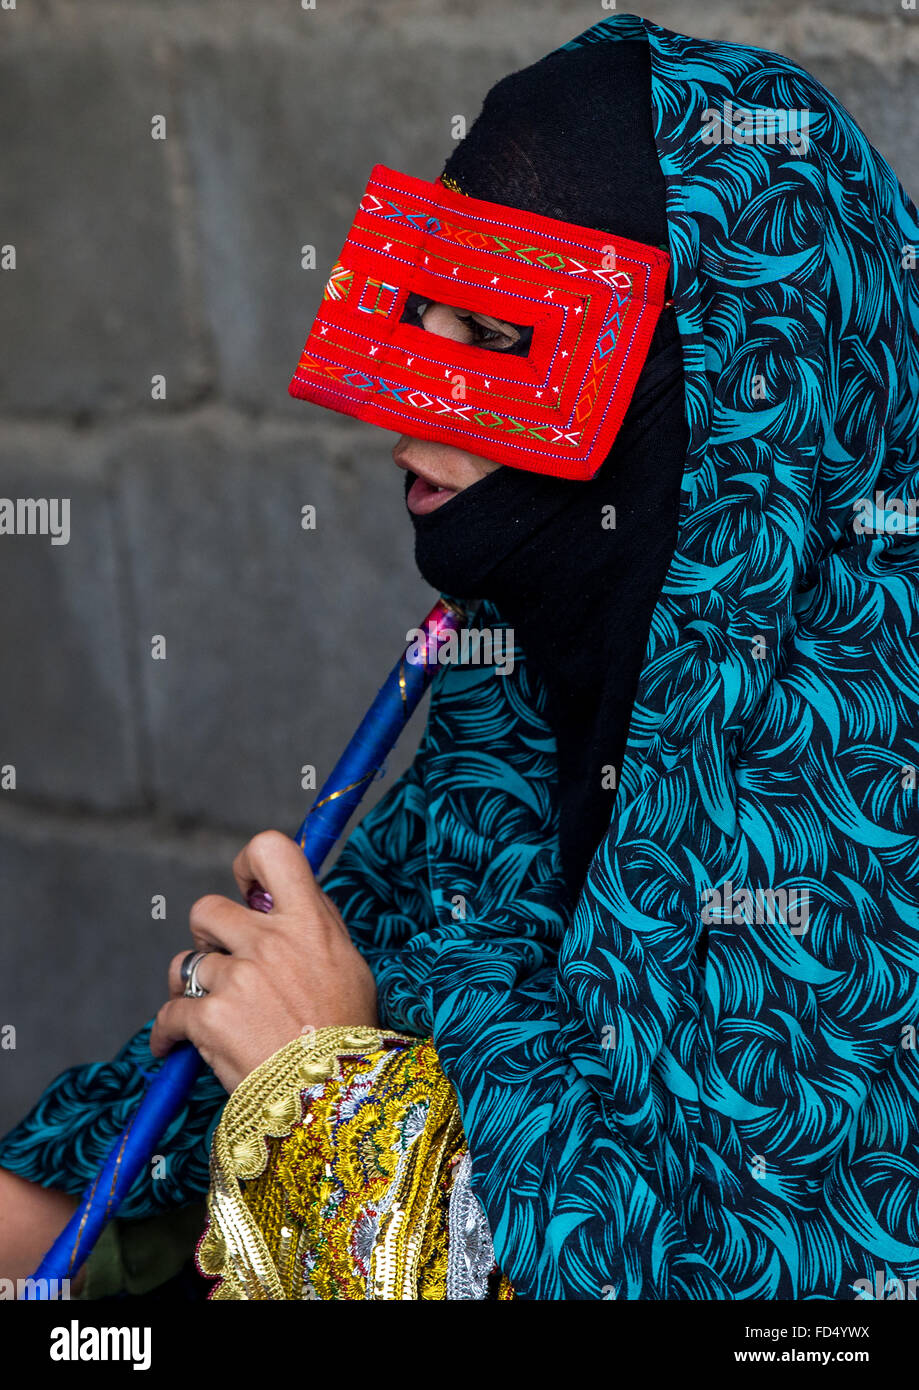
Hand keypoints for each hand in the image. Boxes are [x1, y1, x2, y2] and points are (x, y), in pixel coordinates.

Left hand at [150, 830, 377, 1092]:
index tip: (248, 889)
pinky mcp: (210, 1017)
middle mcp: (270, 941)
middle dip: (208, 938)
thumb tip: (289, 893)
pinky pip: (170, 1013)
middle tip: (223, 965)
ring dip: (191, 988)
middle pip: (207, 909)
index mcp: (308, 922)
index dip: (248, 863)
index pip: (271, 851)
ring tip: (207, 1014)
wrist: (335, 1100)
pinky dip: (167, 1033)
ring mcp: (238, 978)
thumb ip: (317, 923)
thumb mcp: (349, 965)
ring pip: (186, 966)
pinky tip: (174, 1046)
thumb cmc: (348, 1034)